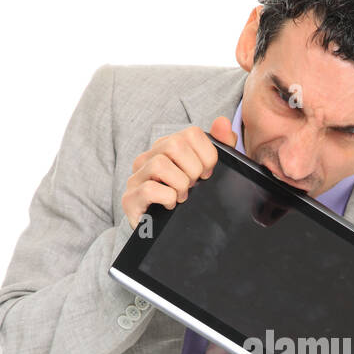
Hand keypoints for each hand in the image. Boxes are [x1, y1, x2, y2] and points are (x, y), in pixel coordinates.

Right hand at [122, 117, 236, 229]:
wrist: (163, 232)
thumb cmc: (185, 199)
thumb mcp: (206, 172)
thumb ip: (219, 147)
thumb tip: (223, 121)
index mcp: (167, 147)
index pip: (191, 133)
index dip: (207, 154)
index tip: (207, 173)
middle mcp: (149, 157)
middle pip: (175, 144)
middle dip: (193, 169)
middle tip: (194, 186)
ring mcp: (137, 177)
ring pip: (160, 165)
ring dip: (180, 184)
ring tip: (182, 197)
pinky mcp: (130, 198)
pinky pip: (149, 189)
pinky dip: (168, 198)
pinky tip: (171, 205)